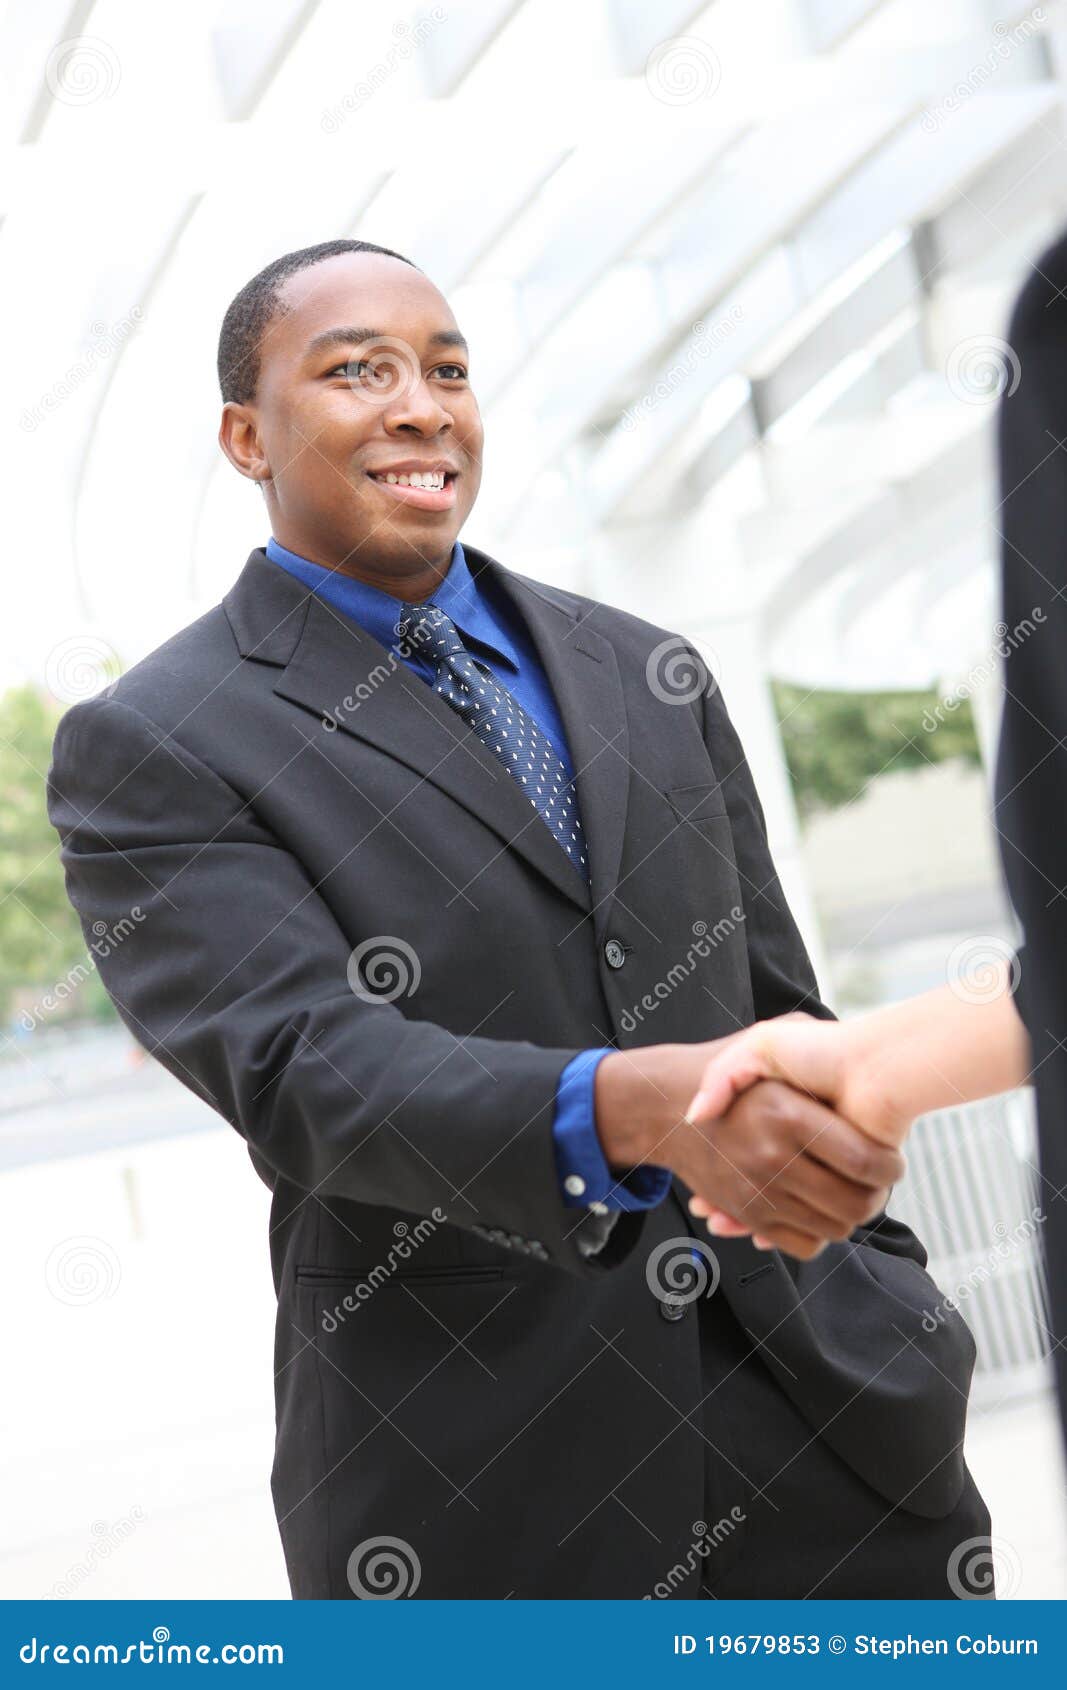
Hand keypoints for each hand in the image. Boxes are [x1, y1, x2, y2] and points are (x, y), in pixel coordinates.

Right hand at [593, 1039, 904, 1259]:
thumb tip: (850, 1054)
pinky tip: (821, 1209)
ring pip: (834, 1227)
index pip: (863, 1159)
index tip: (894, 1160)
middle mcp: (773, 1159)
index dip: (889, 1166)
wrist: (663, 1105)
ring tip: (854, 1194)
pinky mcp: (748, 1215)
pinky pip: (804, 1244)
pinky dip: (818, 1235)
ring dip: (851, 1216)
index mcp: (787, 1115)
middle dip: (878, 1196)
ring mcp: (759, 1191)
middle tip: (880, 1182)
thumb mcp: (763, 1039)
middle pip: (856, 1203)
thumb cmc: (722, 1069)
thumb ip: (806, 1035)